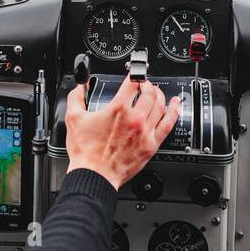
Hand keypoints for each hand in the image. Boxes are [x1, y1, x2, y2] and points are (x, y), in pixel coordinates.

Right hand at [65, 77, 180, 189]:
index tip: (133, 75)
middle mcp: (135, 118)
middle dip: (147, 84)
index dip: (133, 75)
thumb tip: (80, 87)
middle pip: (149, 92)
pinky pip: (168, 124)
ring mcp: (145, 132)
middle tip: (144, 83)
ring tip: (156, 92)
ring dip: (160, 95)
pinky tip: (175, 105)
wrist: (94, 175)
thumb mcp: (74, 118)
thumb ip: (76, 97)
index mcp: (118, 108)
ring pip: (160, 106)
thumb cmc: (86, 152)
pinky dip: (174, 111)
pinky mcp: (151, 145)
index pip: (132, 83)